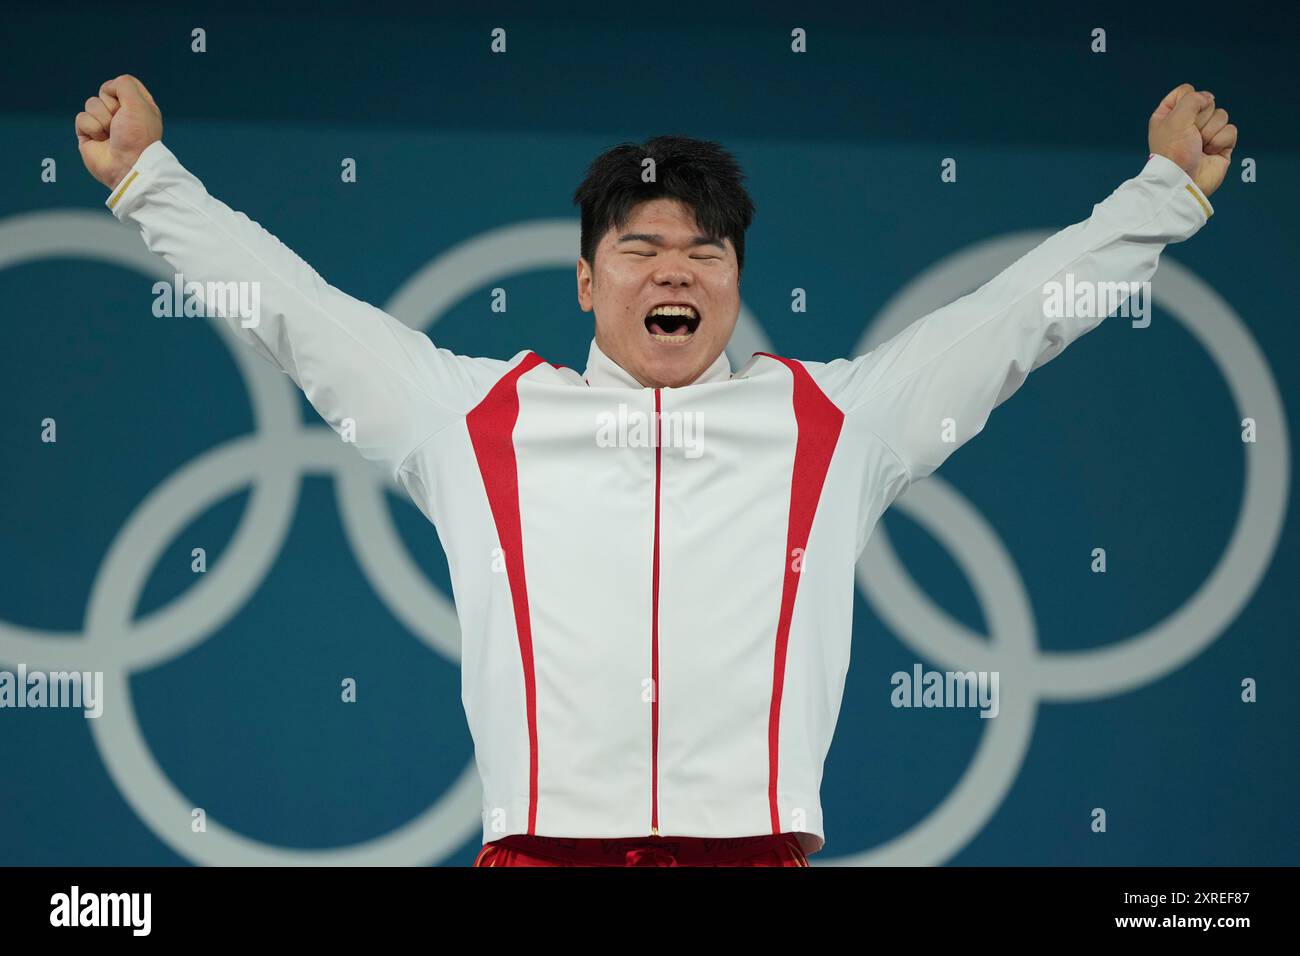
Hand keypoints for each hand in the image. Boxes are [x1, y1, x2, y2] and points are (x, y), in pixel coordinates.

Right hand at [76, 74, 162, 189]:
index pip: (124, 83)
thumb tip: (107, 88)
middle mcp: (122, 114)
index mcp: (139, 106)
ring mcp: (104, 124)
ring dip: (102, 118)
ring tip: (111, 135)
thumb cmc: (137, 136)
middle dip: (111, 106)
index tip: (130, 104)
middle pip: (104, 91)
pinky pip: (81, 117)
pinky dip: (91, 128)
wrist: (128, 166)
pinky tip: (100, 141)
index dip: (122, 89)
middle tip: (121, 124)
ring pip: (91, 103)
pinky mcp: (88, 134)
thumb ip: (124, 84)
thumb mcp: (138, 104)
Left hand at [1147, 82, 1236, 197]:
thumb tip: (1209, 97)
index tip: (1179, 118)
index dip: (1187, 101)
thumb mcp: (1175, 119)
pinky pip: (1230, 130)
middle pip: (1207, 102)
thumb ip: (1192, 99)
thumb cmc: (1173, 153)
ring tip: (1199, 146)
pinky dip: (1221, 141)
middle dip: (1200, 119)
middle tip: (1190, 136)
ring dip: (1210, 131)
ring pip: (1221, 115)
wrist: (1183, 181)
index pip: (1186, 91)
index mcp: (1169, 115)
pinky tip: (1210, 152)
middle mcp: (1186, 123)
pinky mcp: (1220, 145)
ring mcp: (1205, 134)